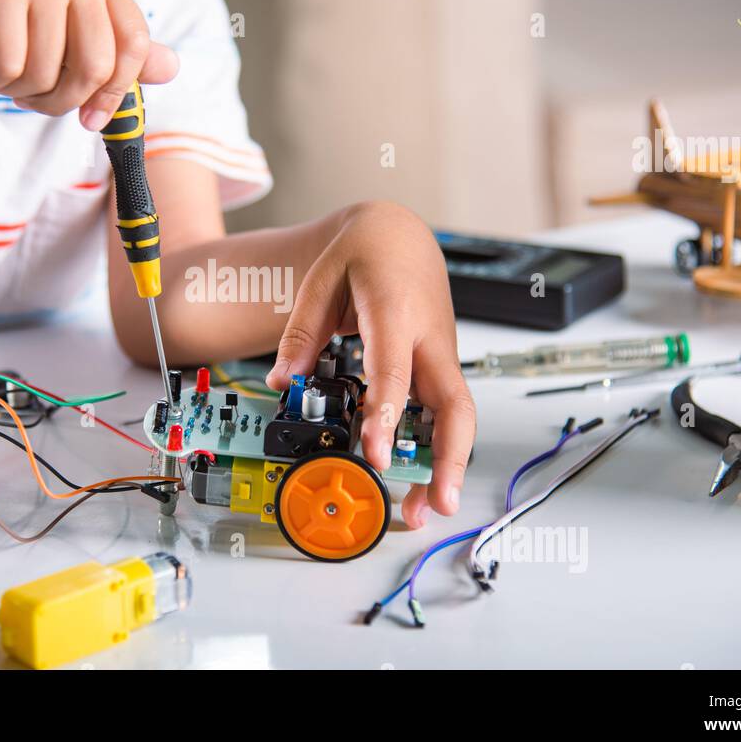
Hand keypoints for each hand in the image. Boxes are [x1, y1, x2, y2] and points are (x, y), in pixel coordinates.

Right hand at [0, 0, 178, 128]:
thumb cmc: (2, 19)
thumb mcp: (62, 34)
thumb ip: (115, 52)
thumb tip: (172, 68)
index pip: (133, 47)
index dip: (114, 93)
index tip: (91, 119)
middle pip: (93, 68)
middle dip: (59, 100)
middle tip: (29, 93)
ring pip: (45, 74)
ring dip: (14, 88)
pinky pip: (6, 68)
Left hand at [265, 201, 475, 528]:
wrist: (399, 234)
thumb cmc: (364, 253)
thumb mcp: (320, 280)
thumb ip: (301, 333)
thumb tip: (283, 382)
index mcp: (396, 311)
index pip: (394, 373)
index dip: (388, 417)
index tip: (379, 456)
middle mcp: (429, 338)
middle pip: (453, 404)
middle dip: (449, 457)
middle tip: (439, 503)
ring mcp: (440, 354)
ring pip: (457, 414)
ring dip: (449, 463)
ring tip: (428, 507)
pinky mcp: (439, 366)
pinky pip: (446, 410)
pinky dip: (440, 446)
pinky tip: (425, 478)